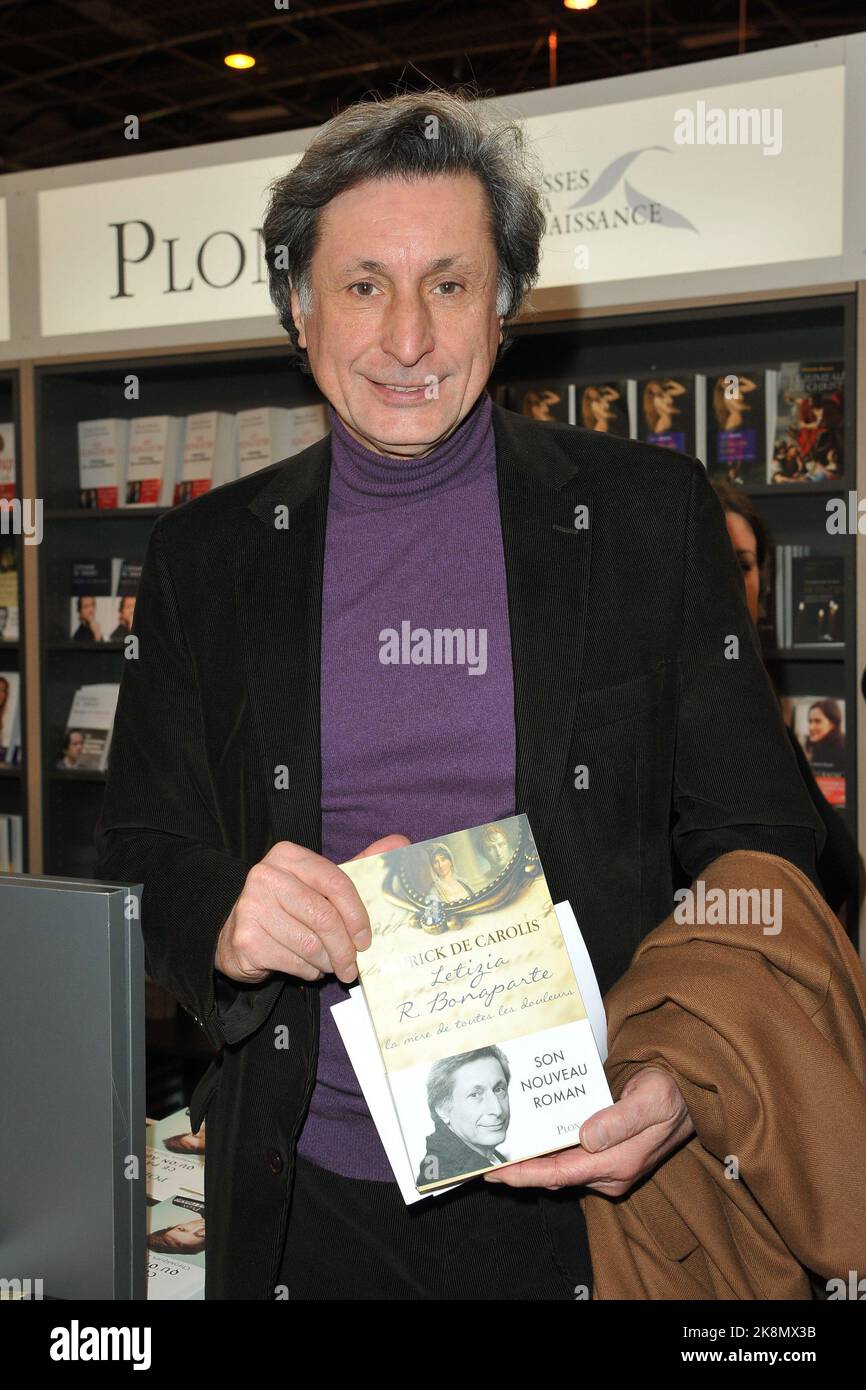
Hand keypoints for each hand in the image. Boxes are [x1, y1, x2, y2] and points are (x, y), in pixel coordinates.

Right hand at [215, 834, 409, 986]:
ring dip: (327, 962)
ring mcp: (252, 907)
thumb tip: (400, 842)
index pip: (336, 881)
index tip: (366, 939)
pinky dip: (308, 971)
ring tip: (329, 964)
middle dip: (345, 949)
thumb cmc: (288, 906)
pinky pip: (294, 962)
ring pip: (311, 944)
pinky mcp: (246, 939)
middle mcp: (266, 876)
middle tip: (353, 967)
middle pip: (324, 917)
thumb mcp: (320, 883)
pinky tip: (306, 966)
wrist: (236, 932)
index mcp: (288, 856)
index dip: (357, 914)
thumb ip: (359, 865)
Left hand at [484, 1065, 694, 1195]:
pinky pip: (571, 1159)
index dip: (525, 1174)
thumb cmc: (670, 1092)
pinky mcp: (609, 1157)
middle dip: (521, 1170)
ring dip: (534, 1161)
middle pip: (556, 1175)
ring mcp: (610, 1167)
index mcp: (619, 1163)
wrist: (689, 1092)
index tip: (494, 1172)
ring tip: (501, 1149)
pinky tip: (532, 1138)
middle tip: (486, 1161)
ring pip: (562, 1168)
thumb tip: (587, 1137)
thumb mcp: (650, 1100)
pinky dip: (549, 1152)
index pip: (561, 1174)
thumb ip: (620, 1119)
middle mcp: (611, 1173)